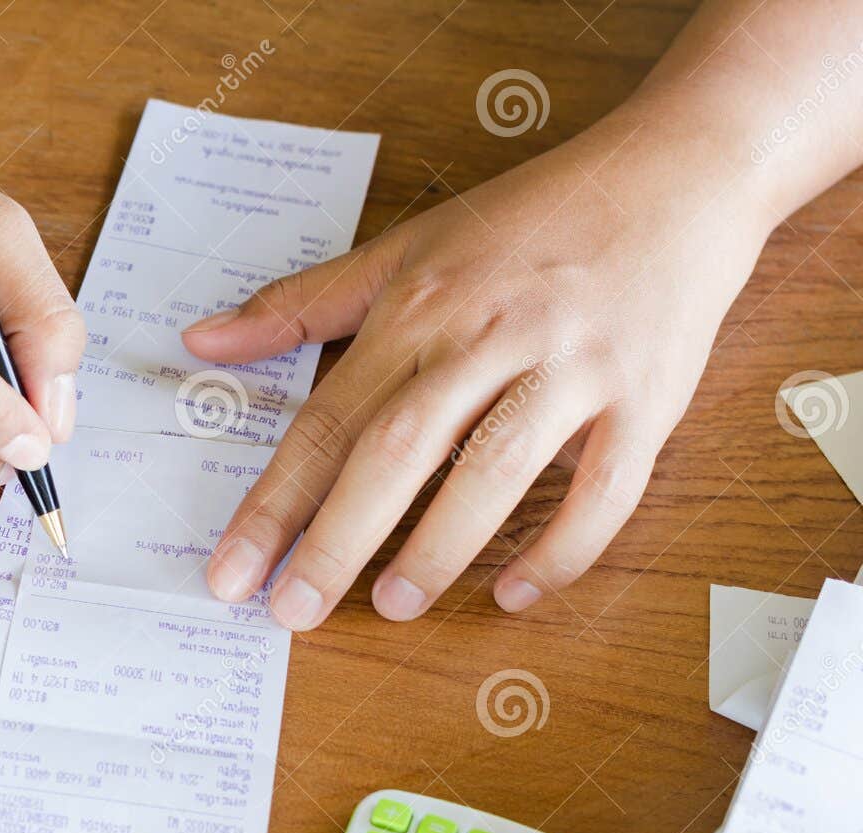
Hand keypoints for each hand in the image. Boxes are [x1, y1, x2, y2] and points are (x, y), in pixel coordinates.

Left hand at [183, 100, 774, 629]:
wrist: (676, 174)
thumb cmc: (528, 222)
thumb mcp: (404, 250)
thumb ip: (302, 304)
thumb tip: (202, 341)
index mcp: (420, 309)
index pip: (328, 419)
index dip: (274, 502)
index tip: (231, 572)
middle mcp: (489, 336)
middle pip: (398, 449)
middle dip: (337, 538)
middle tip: (292, 611)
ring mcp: (572, 368)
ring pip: (496, 470)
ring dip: (439, 547)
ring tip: (392, 605)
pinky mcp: (648, 398)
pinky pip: (605, 491)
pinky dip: (560, 549)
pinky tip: (512, 593)